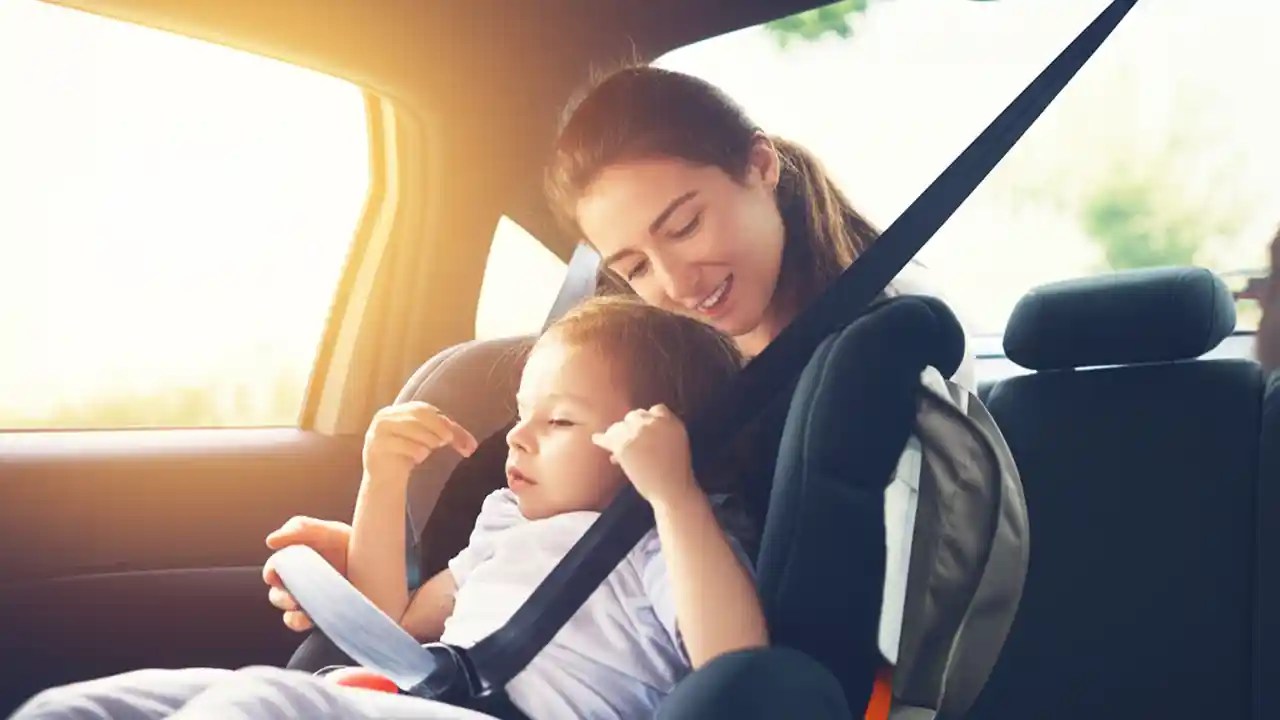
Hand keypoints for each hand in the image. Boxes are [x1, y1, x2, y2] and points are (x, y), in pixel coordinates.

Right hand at [263, 516, 352, 631]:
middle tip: (293, 598)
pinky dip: (304, 624)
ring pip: (289, 614)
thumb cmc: (352, 543)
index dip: (272, 572)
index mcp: (298, 561)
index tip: (275, 575)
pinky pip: (307, 625)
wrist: (383, 563)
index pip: (274, 569)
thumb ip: (301, 528)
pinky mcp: (325, 617)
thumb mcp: (331, 531)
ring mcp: (313, 602)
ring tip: (304, 612)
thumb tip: (270, 541)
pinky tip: (312, 619)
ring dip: (292, 615)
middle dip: (281, 598)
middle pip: (277, 595)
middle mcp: (301, 584)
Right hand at [363, 402, 477, 482]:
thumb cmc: (408, 457)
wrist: (384, 481)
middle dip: (437, 427)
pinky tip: (419, 458)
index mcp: (399, 411)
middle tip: (447, 441)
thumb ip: (449, 437)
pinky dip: (414, 450)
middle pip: (418, 413)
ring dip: (427, 439)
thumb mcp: (429, 442)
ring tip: (428, 452)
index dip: (442, 421)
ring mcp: (377, 431)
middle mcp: (385, 416)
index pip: (424, 409)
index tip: (454, 439)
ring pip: (410, 427)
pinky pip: (399, 443)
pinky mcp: (375, 447)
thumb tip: (472, 446)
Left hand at [592, 404, 697, 508]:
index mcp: (671, 421)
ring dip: (617, 434)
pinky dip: (601, 439)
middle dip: (631, 426)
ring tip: (614, 442)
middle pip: (635, 415)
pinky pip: (608, 438)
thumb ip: (664, 431)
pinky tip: (596, 439)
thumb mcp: (678, 443)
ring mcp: (638, 432)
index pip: (656, 409)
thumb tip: (640, 429)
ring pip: (620, 426)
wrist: (672, 491)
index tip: (643, 429)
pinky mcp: (624, 445)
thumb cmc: (676, 473)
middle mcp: (654, 422)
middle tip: (629, 440)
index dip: (648, 419)